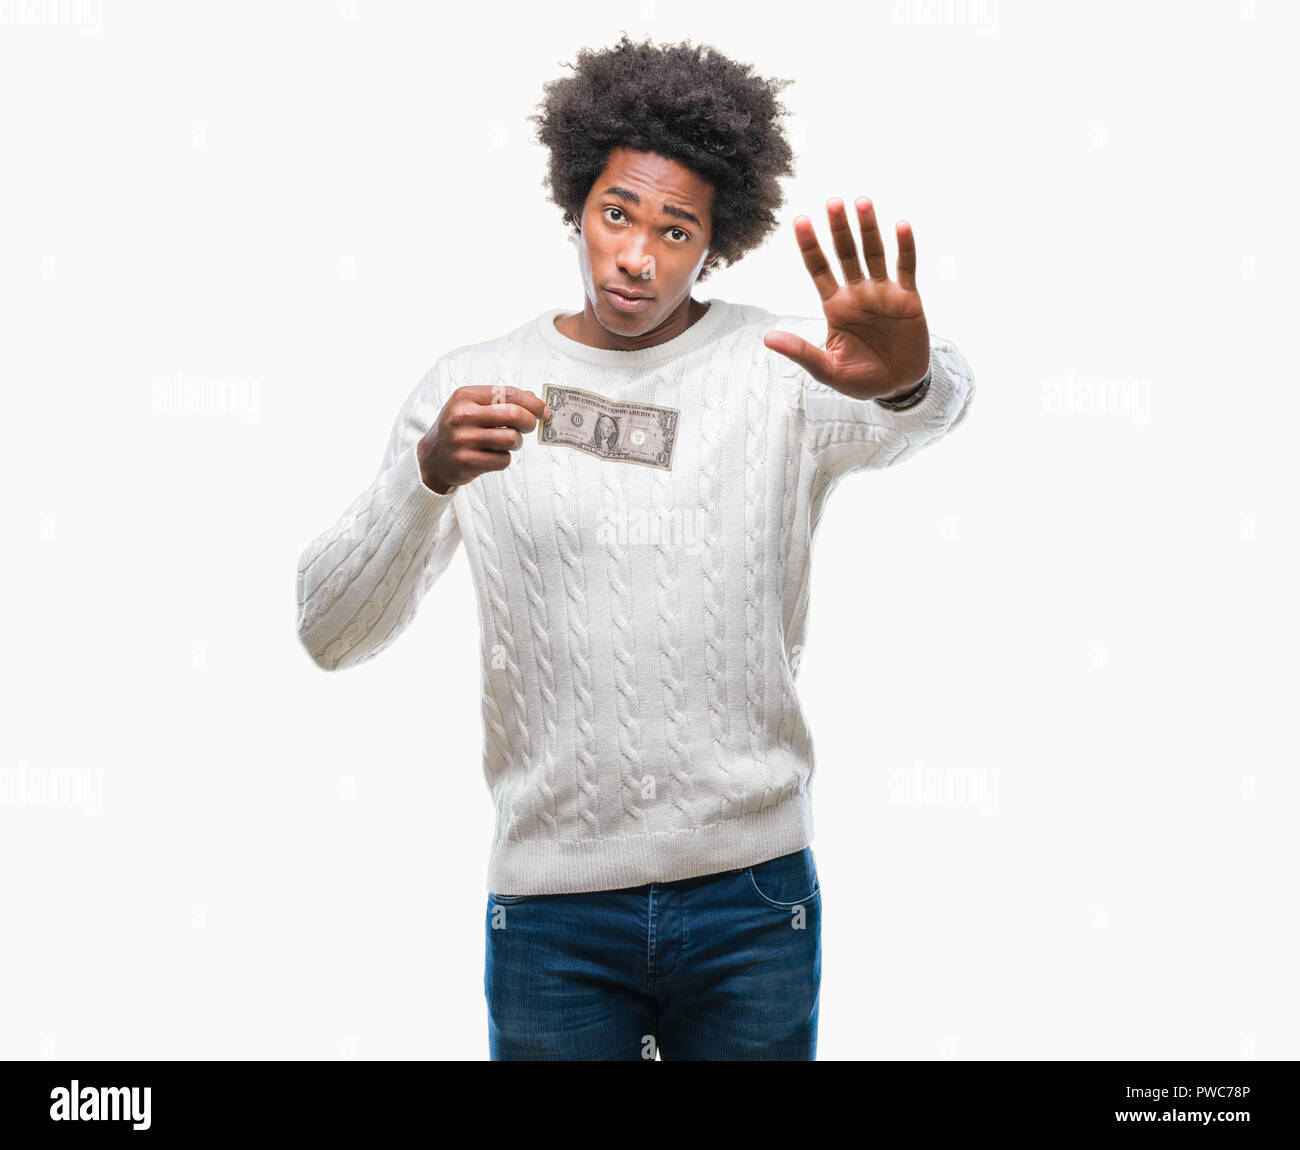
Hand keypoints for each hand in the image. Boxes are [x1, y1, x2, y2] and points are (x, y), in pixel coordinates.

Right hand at [417, 385, 551, 492]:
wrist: (432, 458)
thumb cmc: (458, 429)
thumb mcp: (471, 407)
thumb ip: (500, 400)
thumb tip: (534, 398)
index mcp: (464, 396)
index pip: (508, 393)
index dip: (532, 402)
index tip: (544, 410)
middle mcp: (462, 416)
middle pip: (514, 415)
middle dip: (529, 422)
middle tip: (530, 427)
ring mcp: (463, 439)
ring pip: (512, 439)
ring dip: (516, 443)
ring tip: (507, 443)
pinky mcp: (467, 461)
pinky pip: (504, 460)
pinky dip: (504, 459)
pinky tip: (492, 456)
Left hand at [763, 197, 930, 400]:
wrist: (897, 388)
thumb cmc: (860, 380)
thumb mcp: (827, 369)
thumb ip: (801, 352)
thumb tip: (767, 339)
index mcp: (835, 307)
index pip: (819, 270)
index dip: (810, 246)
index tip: (800, 221)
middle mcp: (857, 293)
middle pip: (846, 254)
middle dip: (839, 230)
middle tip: (832, 202)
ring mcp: (883, 293)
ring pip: (874, 254)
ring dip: (869, 229)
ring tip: (862, 203)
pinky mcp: (908, 299)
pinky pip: (906, 268)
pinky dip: (904, 248)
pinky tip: (900, 226)